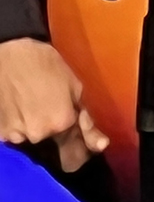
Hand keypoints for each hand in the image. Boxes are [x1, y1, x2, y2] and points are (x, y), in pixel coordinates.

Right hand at [0, 38, 108, 171]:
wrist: (8, 58)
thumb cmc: (44, 65)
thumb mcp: (74, 84)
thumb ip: (84, 114)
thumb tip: (97, 140)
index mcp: (61, 122)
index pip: (76, 143)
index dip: (83, 143)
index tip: (91, 143)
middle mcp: (39, 134)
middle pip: (53, 139)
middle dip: (56, 127)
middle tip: (50, 104)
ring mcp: (17, 136)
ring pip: (33, 137)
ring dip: (36, 126)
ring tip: (33, 102)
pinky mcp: (0, 134)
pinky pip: (16, 135)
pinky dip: (20, 125)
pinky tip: (20, 107)